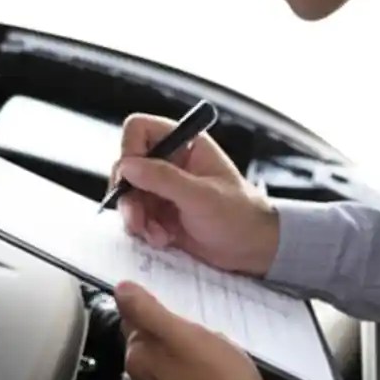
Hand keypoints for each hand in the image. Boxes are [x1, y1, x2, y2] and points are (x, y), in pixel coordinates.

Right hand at [113, 113, 278, 275]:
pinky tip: (162, 239)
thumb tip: (127, 166)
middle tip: (138, 219)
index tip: (132, 178)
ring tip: (157, 235)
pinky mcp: (158, 212)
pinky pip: (134, 216)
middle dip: (129, 195)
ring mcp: (161, 188)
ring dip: (136, 218)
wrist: (252, 250)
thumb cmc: (239, 216)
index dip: (130, 150)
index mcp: (183, 144)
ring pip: (127, 194)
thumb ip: (163, 179)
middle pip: (126, 166)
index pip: (140, 129)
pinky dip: (143, 230)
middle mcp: (168, 162)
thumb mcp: (202, 196)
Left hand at [115, 280, 267, 379]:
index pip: (131, 318)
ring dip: (174, 345)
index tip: (170, 296)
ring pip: (161, 356)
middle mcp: (139, 379)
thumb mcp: (181, 334)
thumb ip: (146, 311)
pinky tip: (204, 364)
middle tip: (190, 316)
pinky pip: (175, 374)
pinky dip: (184, 364)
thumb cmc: (216, 374)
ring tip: (201, 340)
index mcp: (135, 359)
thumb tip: (119, 288)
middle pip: (145, 339)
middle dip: (161, 325)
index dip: (149, 303)